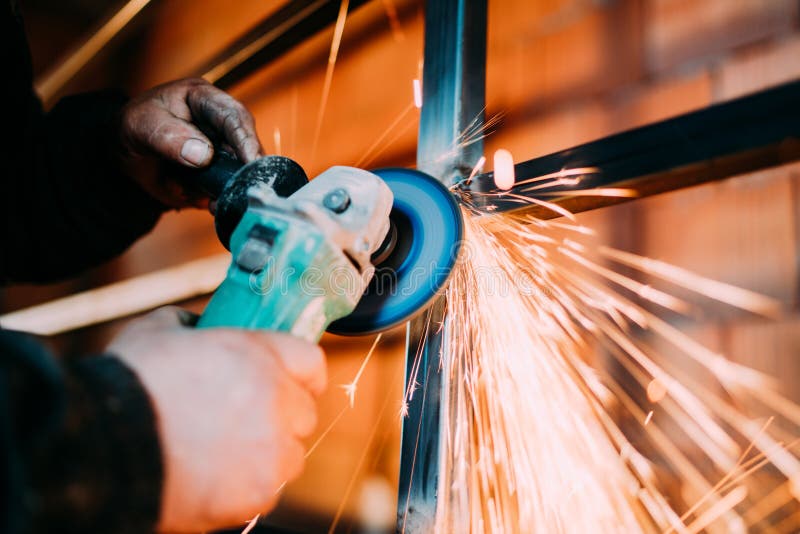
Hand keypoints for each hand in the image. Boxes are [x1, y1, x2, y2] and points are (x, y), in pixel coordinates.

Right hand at [108, 307, 326, 532]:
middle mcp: (276, 401)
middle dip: (281, 416)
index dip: (300, 373)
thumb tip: (197, 328)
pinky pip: (269, 489)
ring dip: (269, 453)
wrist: (102, 448)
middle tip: (246, 420)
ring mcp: (271, 450)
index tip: (290, 382)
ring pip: (291, 455)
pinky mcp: (258, 493)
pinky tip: (216, 478)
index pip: (312, 363)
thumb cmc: (128, 384)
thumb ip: (191, 325)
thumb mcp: (159, 330)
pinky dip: (249, 486)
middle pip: (304, 412)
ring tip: (228, 453)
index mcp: (259, 355)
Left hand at [118, 78, 262, 207]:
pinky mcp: (218, 175)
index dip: (245, 138)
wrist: (123, 157)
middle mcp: (219, 126)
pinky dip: (217, 200)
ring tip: (215, 202)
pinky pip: (225, 190)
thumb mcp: (141, 126)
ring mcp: (221, 152)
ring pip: (239, 173)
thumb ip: (168, 136)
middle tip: (242, 188)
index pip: (234, 115)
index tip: (251, 161)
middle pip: (246, 146)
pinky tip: (207, 204)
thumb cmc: (133, 128)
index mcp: (204, 100)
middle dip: (244, 169)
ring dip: (229, 189)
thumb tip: (203, 154)